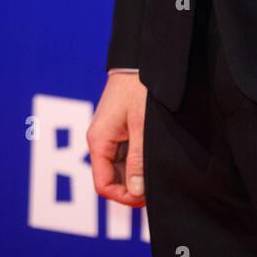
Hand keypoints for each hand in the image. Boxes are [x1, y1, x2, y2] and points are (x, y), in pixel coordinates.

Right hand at [87, 72, 147, 205]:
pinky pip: (125, 153)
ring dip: (137, 172)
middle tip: (157, 184)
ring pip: (120, 167)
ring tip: (158, 169)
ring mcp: (109, 134)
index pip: (104, 185)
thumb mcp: (141, 125)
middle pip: (112, 178)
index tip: (148, 196)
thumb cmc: (139, 88)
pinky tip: (154, 156)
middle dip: (132, 186)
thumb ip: (138, 159)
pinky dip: (138, 159)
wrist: (139, 59)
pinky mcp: (118, 128)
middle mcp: (100, 140)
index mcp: (99, 141)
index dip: (124, 196)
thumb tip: (136, 191)